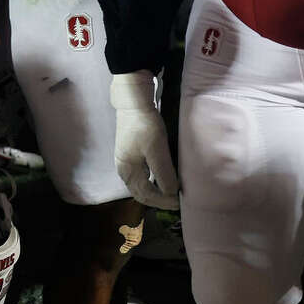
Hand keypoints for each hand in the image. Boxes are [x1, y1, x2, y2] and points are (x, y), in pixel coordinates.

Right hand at [111, 72, 178, 208]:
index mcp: (127, 171)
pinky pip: (143, 174)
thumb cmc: (144, 125)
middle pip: (141, 192)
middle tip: (177, 201)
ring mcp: (127, 160)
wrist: (133, 100)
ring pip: (142, 184)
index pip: (145, 195)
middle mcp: (124, 169)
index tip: (179, 203)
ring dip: (157, 190)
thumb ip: (163, 173)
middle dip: (159, 200)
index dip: (163, 202)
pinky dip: (154, 180)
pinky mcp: (132, 152)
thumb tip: (171, 193)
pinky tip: (164, 177)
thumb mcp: (156, 149)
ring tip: (173, 191)